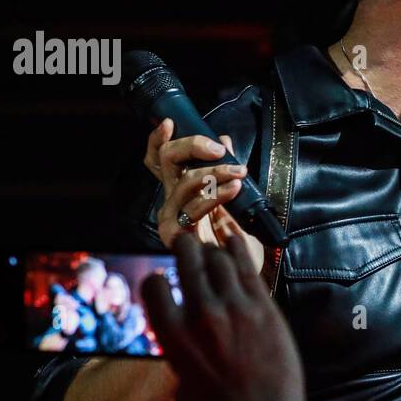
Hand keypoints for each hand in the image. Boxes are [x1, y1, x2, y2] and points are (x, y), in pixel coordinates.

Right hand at [142, 235, 305, 400]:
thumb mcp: (184, 386)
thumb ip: (181, 360)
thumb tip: (186, 353)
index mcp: (173, 335)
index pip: (154, 287)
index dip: (157, 280)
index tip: (163, 280)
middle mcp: (200, 313)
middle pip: (188, 261)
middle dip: (184, 247)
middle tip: (185, 243)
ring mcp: (234, 307)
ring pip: (219, 259)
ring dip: (212, 249)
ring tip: (211, 246)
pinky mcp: (263, 307)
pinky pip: (248, 268)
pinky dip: (238, 249)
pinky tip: (234, 241)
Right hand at [144, 119, 263, 273]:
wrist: (242, 278)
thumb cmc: (237, 242)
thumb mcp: (237, 201)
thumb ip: (226, 170)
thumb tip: (224, 139)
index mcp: (182, 189)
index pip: (159, 160)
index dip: (158, 140)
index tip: (168, 123)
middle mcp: (172, 200)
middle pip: (166, 161)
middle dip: (191, 145)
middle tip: (219, 149)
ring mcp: (171, 218)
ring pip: (183, 181)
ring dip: (214, 172)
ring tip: (238, 173)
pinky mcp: (176, 236)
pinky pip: (193, 207)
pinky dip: (214, 194)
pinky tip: (232, 189)